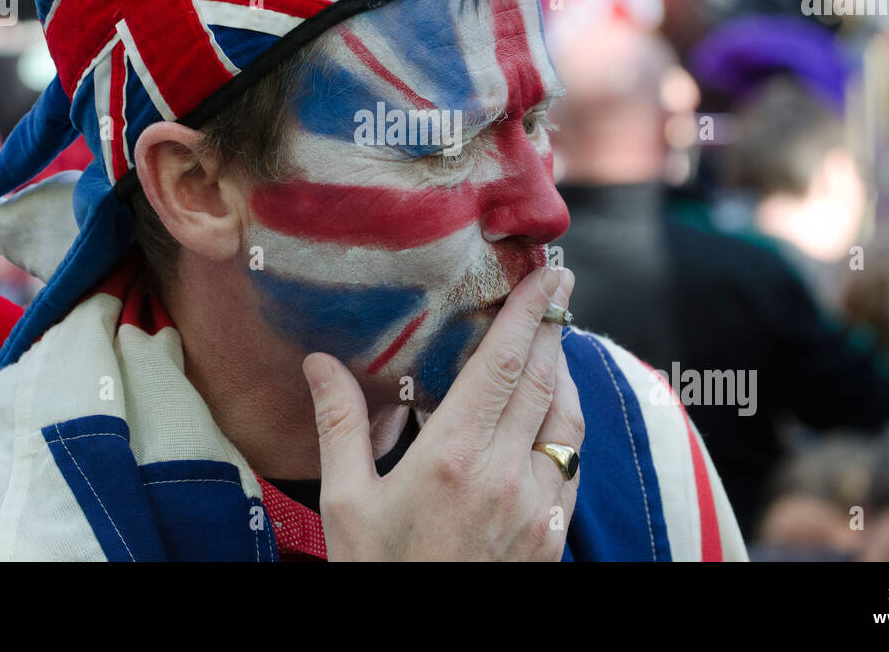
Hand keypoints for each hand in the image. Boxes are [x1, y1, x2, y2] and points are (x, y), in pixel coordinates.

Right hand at [303, 266, 582, 559]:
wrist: (420, 651)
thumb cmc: (378, 575)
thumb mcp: (346, 503)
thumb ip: (339, 424)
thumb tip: (318, 361)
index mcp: (453, 456)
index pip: (504, 364)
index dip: (530, 312)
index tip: (547, 274)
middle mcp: (505, 474)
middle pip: (544, 379)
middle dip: (554, 325)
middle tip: (558, 284)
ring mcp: (536, 507)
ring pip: (566, 419)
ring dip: (565, 371)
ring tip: (554, 338)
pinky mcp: (551, 535)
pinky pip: (570, 461)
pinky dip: (567, 422)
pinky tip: (552, 411)